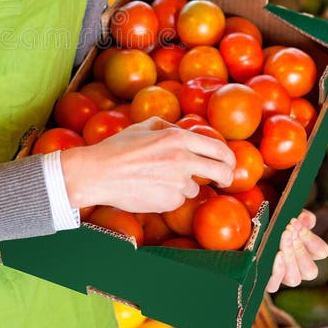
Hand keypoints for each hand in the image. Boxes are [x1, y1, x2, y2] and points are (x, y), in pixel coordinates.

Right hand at [61, 117, 235, 213]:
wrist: (99, 173)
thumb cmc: (117, 148)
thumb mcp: (143, 127)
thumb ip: (167, 126)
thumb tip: (183, 131)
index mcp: (178, 138)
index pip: (219, 149)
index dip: (228, 158)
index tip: (228, 164)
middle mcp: (183, 159)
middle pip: (221, 172)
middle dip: (226, 177)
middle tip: (223, 181)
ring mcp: (178, 183)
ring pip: (193, 188)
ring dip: (183, 186)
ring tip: (157, 180)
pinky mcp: (169, 201)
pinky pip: (177, 200)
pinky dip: (168, 197)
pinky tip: (149, 190)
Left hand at [266, 210, 327, 292]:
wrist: (245, 222)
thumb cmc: (268, 216)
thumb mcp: (285, 211)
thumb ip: (300, 215)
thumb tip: (304, 219)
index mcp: (307, 250)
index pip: (321, 251)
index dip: (310, 238)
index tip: (294, 222)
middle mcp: (298, 267)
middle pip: (310, 270)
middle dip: (298, 248)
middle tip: (287, 230)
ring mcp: (282, 277)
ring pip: (294, 279)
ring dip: (289, 258)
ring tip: (280, 241)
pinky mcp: (265, 281)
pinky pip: (274, 285)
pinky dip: (277, 272)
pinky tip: (275, 256)